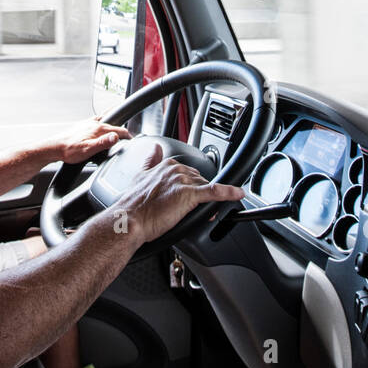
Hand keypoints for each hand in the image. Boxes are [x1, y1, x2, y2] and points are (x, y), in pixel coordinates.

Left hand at [48, 117, 132, 164]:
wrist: (55, 148)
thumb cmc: (69, 151)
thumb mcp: (88, 150)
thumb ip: (103, 143)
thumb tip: (116, 136)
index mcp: (98, 128)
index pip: (119, 130)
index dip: (128, 135)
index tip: (133, 140)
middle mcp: (94, 123)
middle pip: (114, 123)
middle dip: (123, 126)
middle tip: (130, 128)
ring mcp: (88, 123)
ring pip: (105, 118)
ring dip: (113, 118)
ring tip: (120, 114)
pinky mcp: (83, 126)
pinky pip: (97, 120)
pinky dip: (103, 119)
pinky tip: (101, 123)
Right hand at [112, 143, 243, 243]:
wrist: (129, 220)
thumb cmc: (133, 204)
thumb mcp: (140, 175)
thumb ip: (150, 161)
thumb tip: (155, 148)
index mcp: (167, 165)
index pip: (189, 173)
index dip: (191, 187)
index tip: (189, 197)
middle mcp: (176, 170)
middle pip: (200, 181)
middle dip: (200, 195)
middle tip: (193, 209)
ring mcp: (184, 181)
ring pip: (207, 188)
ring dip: (210, 201)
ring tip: (204, 214)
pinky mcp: (190, 195)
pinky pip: (215, 192)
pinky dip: (229, 192)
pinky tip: (238, 193)